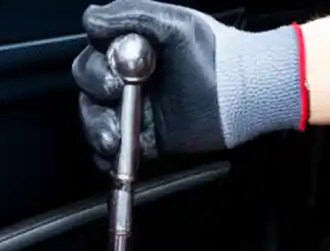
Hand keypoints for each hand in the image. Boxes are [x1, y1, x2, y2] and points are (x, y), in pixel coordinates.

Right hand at [73, 0, 306, 160]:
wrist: (241, 95)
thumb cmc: (213, 55)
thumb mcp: (173, 23)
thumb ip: (130, 15)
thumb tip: (91, 19)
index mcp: (128, 51)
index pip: (91, 58)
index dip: (96, 68)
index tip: (114, 74)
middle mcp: (127, 80)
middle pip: (88, 91)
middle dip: (95, 98)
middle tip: (117, 96)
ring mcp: (133, 111)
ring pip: (95, 122)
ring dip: (97, 130)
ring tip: (113, 139)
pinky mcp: (143, 140)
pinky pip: (114, 151)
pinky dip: (107, 157)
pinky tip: (114, 155)